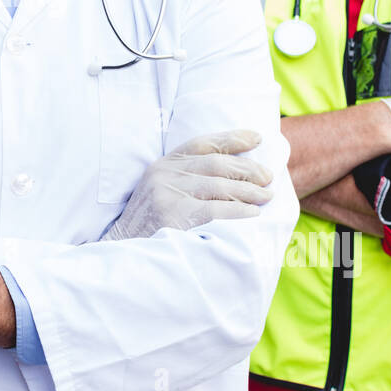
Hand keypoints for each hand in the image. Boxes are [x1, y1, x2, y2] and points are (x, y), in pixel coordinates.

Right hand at [102, 129, 272, 240]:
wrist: (122, 252)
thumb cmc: (148, 227)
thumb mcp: (159, 193)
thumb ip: (185, 180)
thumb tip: (233, 176)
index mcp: (163, 165)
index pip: (202, 143)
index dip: (232, 138)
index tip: (257, 138)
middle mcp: (164, 174)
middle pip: (216, 164)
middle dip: (247, 169)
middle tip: (268, 178)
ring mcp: (167, 194)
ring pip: (219, 186)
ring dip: (248, 191)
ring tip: (266, 197)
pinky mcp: (173, 216)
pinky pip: (216, 210)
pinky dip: (238, 212)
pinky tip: (253, 215)